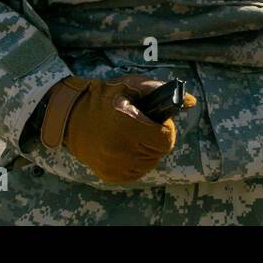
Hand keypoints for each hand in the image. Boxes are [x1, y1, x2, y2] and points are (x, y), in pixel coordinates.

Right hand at [40, 75, 196, 183]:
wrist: (71, 117)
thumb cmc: (105, 97)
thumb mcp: (132, 86)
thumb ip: (161, 91)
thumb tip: (191, 102)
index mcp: (126, 125)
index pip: (165, 139)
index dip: (165, 128)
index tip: (156, 121)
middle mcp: (120, 149)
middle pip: (159, 151)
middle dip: (157, 138)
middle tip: (144, 127)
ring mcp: (114, 165)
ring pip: (150, 163)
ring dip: (148, 151)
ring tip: (135, 137)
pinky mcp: (110, 175)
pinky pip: (137, 173)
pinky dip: (138, 161)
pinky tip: (128, 148)